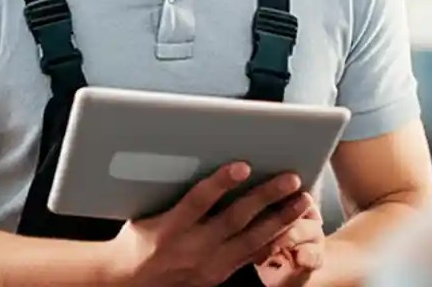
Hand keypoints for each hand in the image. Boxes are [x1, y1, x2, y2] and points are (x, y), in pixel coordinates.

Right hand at [104, 162, 311, 286]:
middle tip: (290, 178)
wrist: (130, 283)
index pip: (198, 201)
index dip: (221, 183)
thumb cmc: (136, 240)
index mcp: (169, 228)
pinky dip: (272, 240)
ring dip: (279, 218)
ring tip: (301, 200)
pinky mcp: (219, 275)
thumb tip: (190, 156)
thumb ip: (170, 191)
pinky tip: (289, 227)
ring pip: (251, 240)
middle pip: (235, 219)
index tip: (243, 165)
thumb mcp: (145, 212)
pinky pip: (252, 256)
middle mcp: (192, 248)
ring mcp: (209, 265)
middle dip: (265, 197)